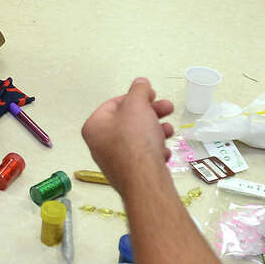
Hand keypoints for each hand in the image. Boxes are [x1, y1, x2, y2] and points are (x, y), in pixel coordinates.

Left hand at [81, 78, 174, 193]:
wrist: (145, 180)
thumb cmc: (135, 142)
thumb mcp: (137, 105)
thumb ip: (139, 91)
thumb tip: (140, 83)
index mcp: (95, 126)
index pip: (114, 104)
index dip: (135, 97)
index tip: (151, 95)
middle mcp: (100, 145)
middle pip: (128, 121)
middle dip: (151, 113)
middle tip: (166, 108)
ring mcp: (115, 162)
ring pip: (138, 139)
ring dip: (156, 131)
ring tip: (169, 131)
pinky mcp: (129, 174)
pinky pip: (143, 157)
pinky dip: (155, 151)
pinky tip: (164, 152)